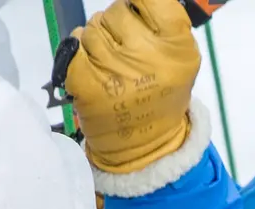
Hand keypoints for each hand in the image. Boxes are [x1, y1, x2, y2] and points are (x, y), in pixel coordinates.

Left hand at [64, 0, 200, 176]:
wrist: (146, 147)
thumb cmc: (162, 96)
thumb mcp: (180, 59)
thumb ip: (162, 25)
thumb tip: (133, 1)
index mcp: (176, 47)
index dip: (139, 4)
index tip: (138, 14)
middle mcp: (146, 56)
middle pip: (116, 11)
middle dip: (116, 25)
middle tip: (125, 50)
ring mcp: (113, 70)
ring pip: (92, 28)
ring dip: (97, 41)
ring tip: (110, 65)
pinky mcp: (86, 82)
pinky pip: (74, 48)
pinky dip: (79, 56)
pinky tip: (94, 72)